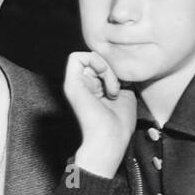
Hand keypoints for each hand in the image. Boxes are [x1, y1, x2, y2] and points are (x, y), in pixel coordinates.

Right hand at [64, 50, 137, 178]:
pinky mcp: (70, 84)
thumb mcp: (125, 94)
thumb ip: (119, 78)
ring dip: (106, 68)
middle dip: (111, 68)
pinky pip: (76, 57)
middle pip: (95, 58)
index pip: (100, 63)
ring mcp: (74, 84)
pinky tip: (107, 81)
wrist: (111, 139)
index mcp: (92, 88)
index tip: (122, 86)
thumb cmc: (119, 124)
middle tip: (118, 88)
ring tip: (113, 88)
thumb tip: (121, 64)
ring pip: (88, 56)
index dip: (113, 68)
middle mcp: (81, 85)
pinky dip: (96, 63)